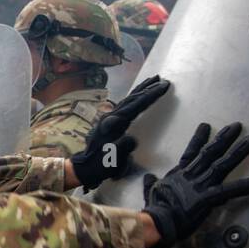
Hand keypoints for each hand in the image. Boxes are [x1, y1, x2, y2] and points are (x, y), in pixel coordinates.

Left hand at [69, 75, 169, 189]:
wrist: (85, 167)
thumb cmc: (100, 164)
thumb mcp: (113, 159)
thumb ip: (123, 148)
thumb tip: (133, 139)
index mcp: (114, 123)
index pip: (136, 105)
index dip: (150, 95)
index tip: (163, 87)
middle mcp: (111, 116)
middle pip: (132, 98)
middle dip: (148, 88)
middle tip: (163, 80)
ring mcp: (109, 117)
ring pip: (128, 99)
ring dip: (141, 89)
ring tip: (153, 80)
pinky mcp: (109, 120)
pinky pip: (125, 104)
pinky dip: (134, 97)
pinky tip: (138, 96)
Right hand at [142, 121, 248, 247]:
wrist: (155, 223)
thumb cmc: (152, 212)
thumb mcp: (150, 193)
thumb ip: (151, 184)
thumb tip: (148, 177)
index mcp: (178, 176)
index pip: (191, 154)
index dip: (199, 139)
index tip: (206, 126)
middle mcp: (191, 176)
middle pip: (210, 153)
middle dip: (224, 138)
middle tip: (237, 126)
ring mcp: (200, 186)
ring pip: (222, 165)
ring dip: (238, 152)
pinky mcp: (208, 197)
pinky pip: (232, 190)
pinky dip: (248, 186)